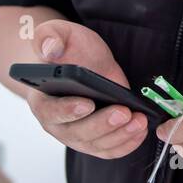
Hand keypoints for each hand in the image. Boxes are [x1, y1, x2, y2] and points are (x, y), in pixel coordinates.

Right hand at [25, 20, 148, 159]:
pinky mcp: (95, 140)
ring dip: (119, 135)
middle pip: (77, 133)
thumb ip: (50, 37)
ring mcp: (76, 135)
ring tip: (138, 121)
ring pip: (96, 144)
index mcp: (41, 99)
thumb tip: (50, 49)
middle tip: (123, 112)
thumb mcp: (58, 32)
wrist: (80, 60)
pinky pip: (109, 150)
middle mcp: (56, 124)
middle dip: (102, 125)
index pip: (51, 111)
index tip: (87, 103)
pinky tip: (140, 130)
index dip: (67, 110)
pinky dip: (126, 143)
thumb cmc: (68, 49)